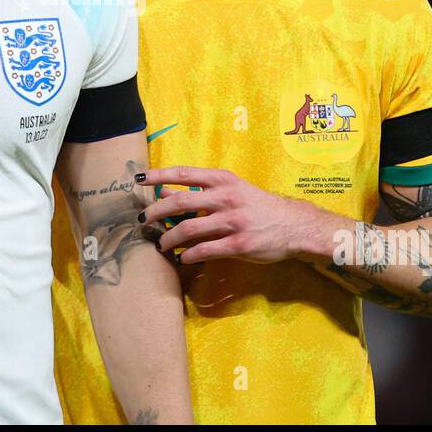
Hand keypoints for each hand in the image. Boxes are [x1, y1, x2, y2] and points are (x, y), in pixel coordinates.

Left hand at [137, 166, 339, 264]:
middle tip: (142, 221)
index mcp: (222, 179)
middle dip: (155, 212)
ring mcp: (232, 220)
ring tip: (161, 244)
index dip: (158, 175)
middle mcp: (225, 196)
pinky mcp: (238, 243)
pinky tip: (182, 258)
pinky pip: (205, 250)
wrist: (293, 224)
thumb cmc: (257, 205)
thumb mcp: (231, 190)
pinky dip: (189, 255)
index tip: (138, 179)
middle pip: (179, 201)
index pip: (183, 173)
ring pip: (188, 228)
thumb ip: (201, 191)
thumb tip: (165, 190)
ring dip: (169, 238)